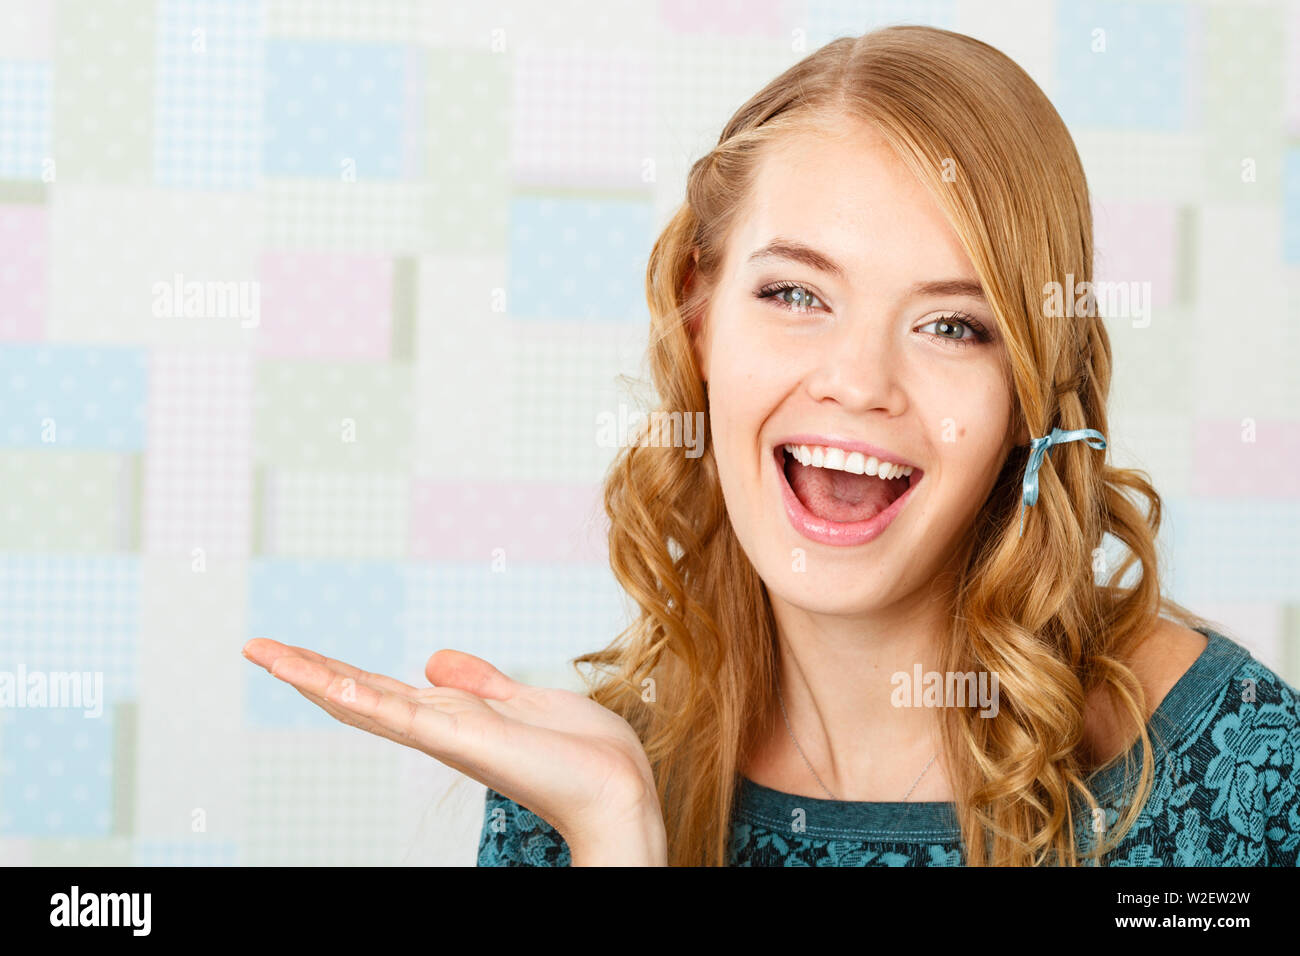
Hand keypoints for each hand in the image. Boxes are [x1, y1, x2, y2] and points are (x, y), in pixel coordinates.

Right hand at [241, 638, 665, 864]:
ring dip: (313, 676)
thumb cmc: (582, 754)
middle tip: (256, 648)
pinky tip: (321, 678)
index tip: (293, 651)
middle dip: (308, 671)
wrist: (615, 786)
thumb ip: (479, 682)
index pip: (382, 690)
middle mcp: (439, 728)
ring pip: (365, 700)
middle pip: (360, 694)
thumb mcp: (523, 701)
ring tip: (264, 653)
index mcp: (453, 716)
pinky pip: (398, 712)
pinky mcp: (458, 737)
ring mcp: (444, 734)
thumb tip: (434, 658)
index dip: (336, 670)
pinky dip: (357, 694)